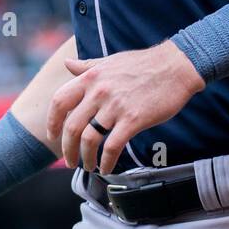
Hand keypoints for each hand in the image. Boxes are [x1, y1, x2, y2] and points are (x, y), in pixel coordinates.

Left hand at [47, 41, 204, 174]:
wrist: (176, 67)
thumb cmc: (144, 63)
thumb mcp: (111, 61)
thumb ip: (87, 66)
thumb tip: (67, 63)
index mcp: (91, 77)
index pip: (59, 101)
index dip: (52, 121)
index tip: (52, 135)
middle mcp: (99, 91)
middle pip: (71, 127)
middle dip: (67, 149)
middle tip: (70, 160)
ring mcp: (115, 106)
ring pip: (89, 140)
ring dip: (85, 158)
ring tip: (88, 166)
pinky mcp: (133, 120)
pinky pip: (112, 147)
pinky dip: (106, 161)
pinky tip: (106, 168)